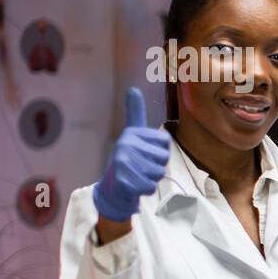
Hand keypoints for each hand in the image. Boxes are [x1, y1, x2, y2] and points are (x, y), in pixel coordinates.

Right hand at [93, 87, 170, 221]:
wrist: (112, 188)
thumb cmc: (129, 160)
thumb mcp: (134, 134)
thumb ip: (135, 113)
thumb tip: (132, 88)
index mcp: (132, 133)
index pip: (165, 142)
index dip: (161, 152)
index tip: (146, 152)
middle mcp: (126, 143)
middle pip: (163, 158)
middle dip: (157, 167)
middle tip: (141, 167)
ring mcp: (123, 161)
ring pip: (158, 172)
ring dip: (151, 179)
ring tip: (137, 176)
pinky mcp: (123, 179)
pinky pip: (150, 186)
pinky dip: (146, 190)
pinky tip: (134, 186)